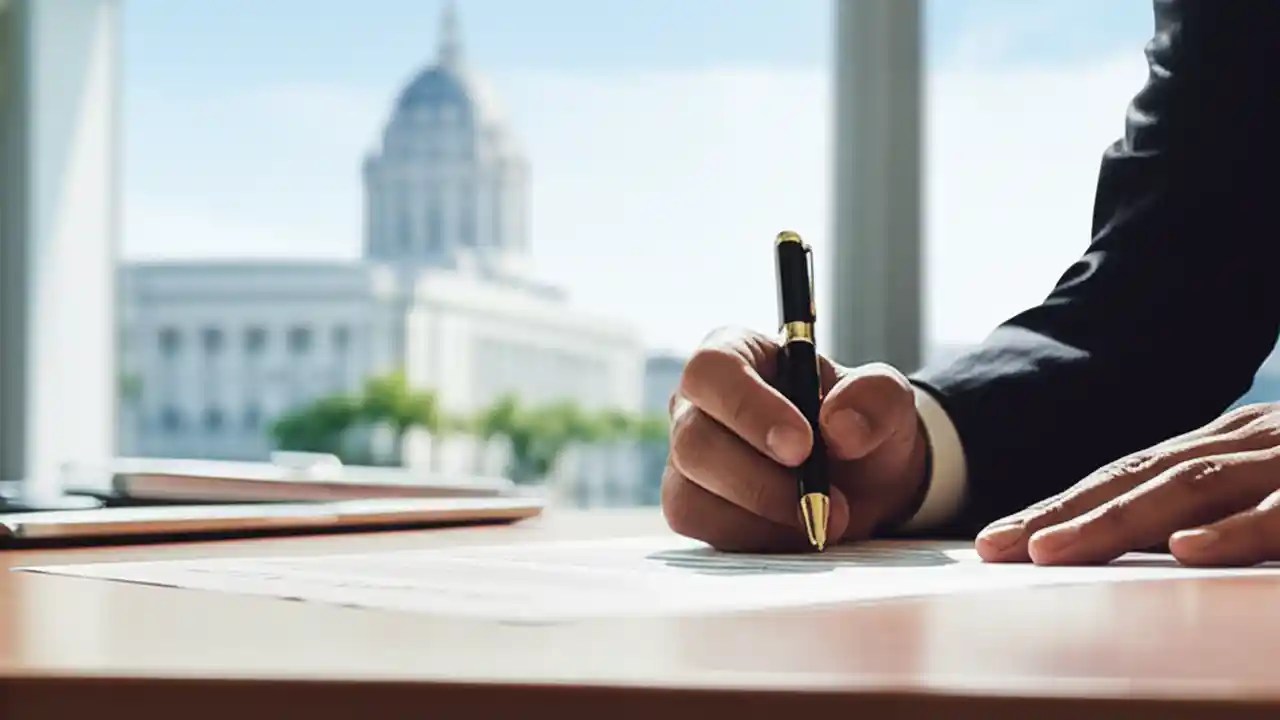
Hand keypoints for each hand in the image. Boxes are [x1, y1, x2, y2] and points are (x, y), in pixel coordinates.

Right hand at [661, 327, 929, 551]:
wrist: (862, 481)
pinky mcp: (691, 503)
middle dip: (760, 479)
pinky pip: (701, 525)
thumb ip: (874, 398)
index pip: (712, 368)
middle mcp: (697, 403)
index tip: (801, 445)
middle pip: (695, 439)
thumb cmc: (859, 424)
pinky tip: (795, 529)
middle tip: (825, 499)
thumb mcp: (886, 399)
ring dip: (764, 513)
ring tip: (826, 517)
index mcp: (735, 353)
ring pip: (691, 491)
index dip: (748, 408)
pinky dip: (754, 536)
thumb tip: (840, 427)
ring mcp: (687, 457)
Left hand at [976, 403, 1279, 566]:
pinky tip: (1185, 549)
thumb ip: (1221, 509)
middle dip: (1059, 515)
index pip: (1127, 478)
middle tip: (993, 549)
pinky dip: (1233, 530)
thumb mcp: (1273, 486)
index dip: (1060, 509)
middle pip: (1136, 478)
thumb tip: (1158, 546)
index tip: (997, 543)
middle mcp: (1246, 443)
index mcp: (1226, 445)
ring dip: (1114, 520)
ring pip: (1189, 487)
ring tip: (1047, 551)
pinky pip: (1279, 511)